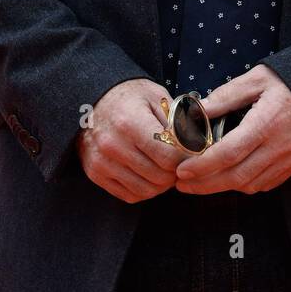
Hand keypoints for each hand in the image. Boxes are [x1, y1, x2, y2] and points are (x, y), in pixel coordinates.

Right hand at [75, 79, 181, 202]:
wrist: (92, 99)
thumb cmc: (129, 96)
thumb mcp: (156, 97)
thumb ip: (177, 121)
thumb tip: (198, 145)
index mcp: (130, 123)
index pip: (169, 157)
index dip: (185, 157)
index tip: (189, 152)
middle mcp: (113, 145)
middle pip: (159, 177)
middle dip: (175, 172)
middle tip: (178, 161)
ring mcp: (102, 162)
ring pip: (146, 190)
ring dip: (161, 184)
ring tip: (164, 168)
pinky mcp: (95, 174)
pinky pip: (129, 195)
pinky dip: (144, 189)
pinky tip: (148, 173)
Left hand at [173, 64, 290, 194]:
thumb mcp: (257, 79)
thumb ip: (226, 95)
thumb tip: (197, 110)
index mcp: (266, 123)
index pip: (229, 152)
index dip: (203, 166)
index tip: (183, 170)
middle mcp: (278, 147)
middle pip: (235, 176)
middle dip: (204, 184)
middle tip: (182, 183)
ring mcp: (288, 160)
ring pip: (248, 184)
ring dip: (221, 187)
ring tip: (198, 182)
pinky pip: (263, 184)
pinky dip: (242, 185)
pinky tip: (228, 178)